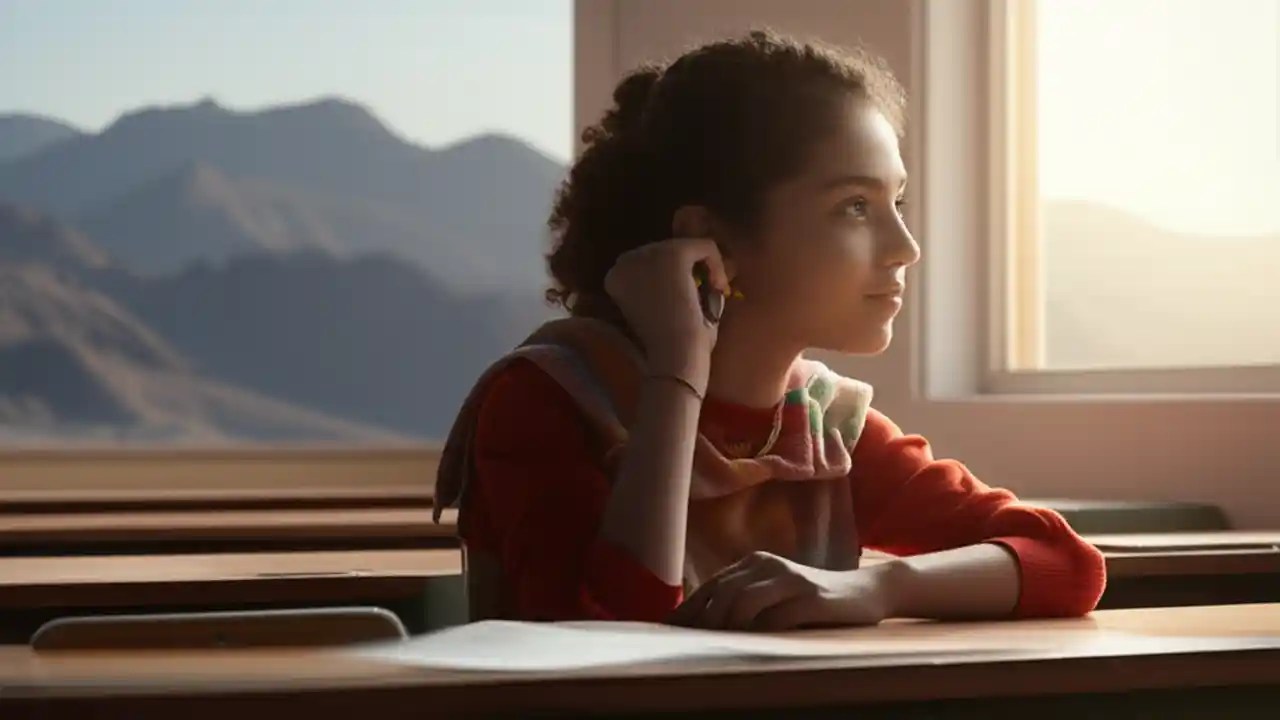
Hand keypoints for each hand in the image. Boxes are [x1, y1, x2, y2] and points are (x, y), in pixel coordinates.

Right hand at [604, 238, 731, 392]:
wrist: (672, 358)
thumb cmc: (668, 347)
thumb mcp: (656, 311)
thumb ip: (663, 287)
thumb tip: (692, 271)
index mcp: (615, 276)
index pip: (651, 262)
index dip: (674, 277)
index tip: (689, 299)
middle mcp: (625, 260)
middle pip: (668, 250)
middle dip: (690, 269)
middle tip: (707, 296)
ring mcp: (647, 254)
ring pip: (687, 246)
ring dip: (704, 268)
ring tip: (712, 296)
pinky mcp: (673, 253)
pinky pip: (704, 245)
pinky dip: (717, 263)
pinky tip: (718, 289)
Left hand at [667, 551, 893, 631]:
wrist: (866, 591)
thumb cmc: (813, 600)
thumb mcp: (775, 596)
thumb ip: (744, 603)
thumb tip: (701, 626)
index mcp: (754, 564)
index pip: (711, 587)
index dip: (687, 610)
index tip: (666, 632)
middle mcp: (768, 566)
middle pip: (722, 592)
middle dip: (700, 620)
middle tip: (684, 644)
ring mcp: (790, 579)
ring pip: (744, 600)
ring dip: (724, 625)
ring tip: (712, 646)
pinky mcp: (811, 598)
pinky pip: (777, 616)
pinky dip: (758, 632)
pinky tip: (748, 647)